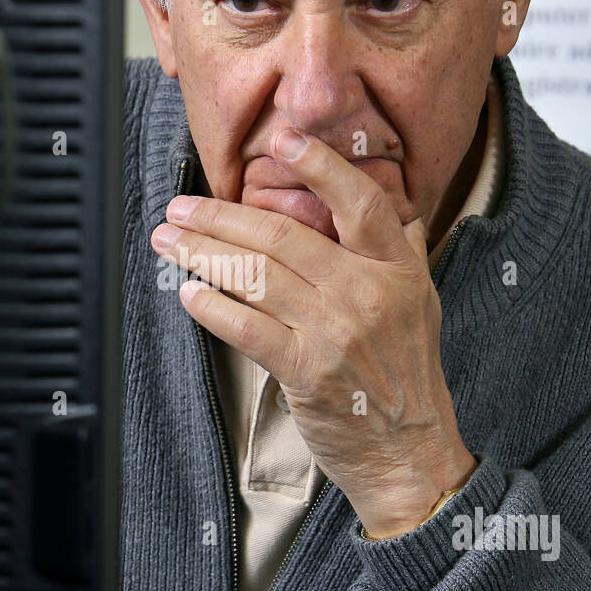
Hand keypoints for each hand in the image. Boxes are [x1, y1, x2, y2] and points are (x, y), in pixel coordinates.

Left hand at [150, 127, 477, 537]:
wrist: (411, 452)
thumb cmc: (407, 378)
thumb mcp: (420, 306)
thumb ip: (403, 256)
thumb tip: (398, 213)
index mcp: (397, 269)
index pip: (358, 201)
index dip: (319, 166)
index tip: (282, 139)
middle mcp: (367, 293)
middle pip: (283, 235)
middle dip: (221, 216)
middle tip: (181, 207)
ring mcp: (336, 332)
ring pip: (256, 275)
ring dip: (203, 254)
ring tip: (170, 242)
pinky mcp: (307, 371)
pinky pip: (248, 328)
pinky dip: (213, 308)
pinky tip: (189, 293)